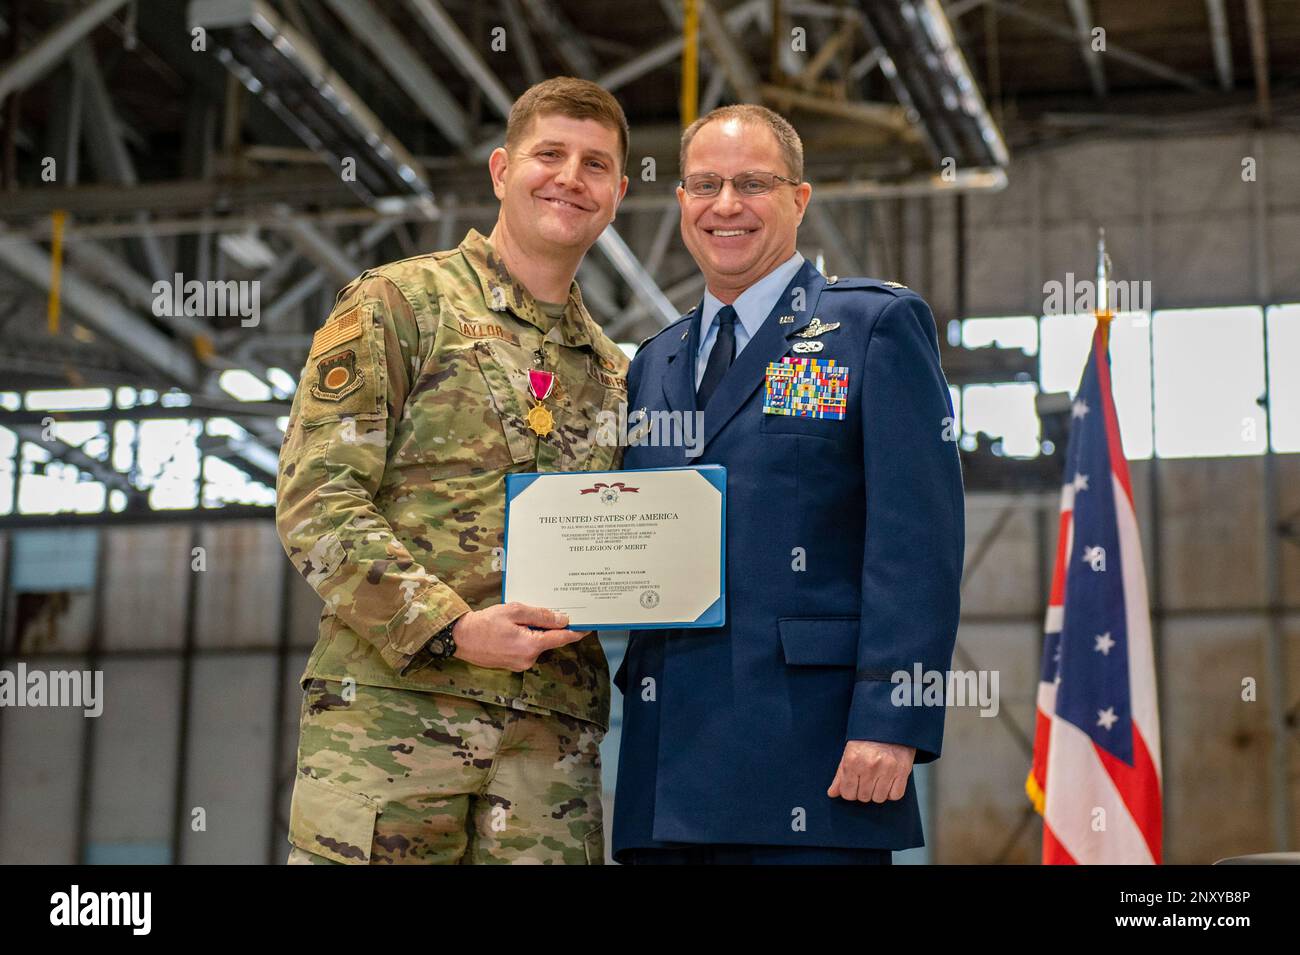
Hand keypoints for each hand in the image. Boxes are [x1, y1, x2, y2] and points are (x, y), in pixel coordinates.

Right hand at [450, 602, 589, 671]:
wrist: (460, 639)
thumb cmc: (485, 623)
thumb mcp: (514, 611)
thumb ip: (540, 615)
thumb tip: (562, 619)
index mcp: (531, 645)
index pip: (562, 638)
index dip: (576, 631)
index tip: (588, 625)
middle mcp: (529, 659)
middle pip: (550, 640)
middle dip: (551, 626)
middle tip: (549, 610)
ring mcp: (521, 664)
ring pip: (538, 644)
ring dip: (537, 631)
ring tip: (522, 618)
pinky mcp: (514, 664)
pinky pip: (528, 649)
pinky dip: (528, 638)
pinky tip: (516, 627)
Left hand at [827, 740, 915, 802]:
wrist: (890, 724)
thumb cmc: (867, 739)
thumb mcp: (849, 753)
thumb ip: (840, 775)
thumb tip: (832, 793)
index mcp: (853, 760)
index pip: (848, 793)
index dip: (850, 791)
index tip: (853, 784)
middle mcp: (869, 766)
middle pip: (864, 797)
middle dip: (863, 791)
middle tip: (866, 778)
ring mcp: (887, 769)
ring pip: (879, 798)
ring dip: (878, 792)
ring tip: (878, 778)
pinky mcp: (903, 771)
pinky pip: (895, 795)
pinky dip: (892, 792)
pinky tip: (888, 781)